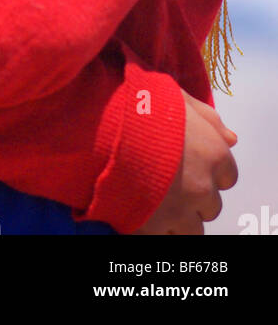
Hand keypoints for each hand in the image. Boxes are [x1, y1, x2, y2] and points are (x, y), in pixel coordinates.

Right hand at [132, 89, 237, 233]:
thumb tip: (232, 139)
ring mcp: (180, 211)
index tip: (190, 164)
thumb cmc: (141, 105)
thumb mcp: (176, 97)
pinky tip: (143, 212)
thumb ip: (207, 116)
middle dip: (195, 197)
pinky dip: (158, 229)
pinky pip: (165, 238)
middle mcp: (203, 187)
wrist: (104, 127)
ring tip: (156, 202)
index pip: (227, 176)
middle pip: (211, 206)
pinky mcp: (154, 227)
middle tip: (170, 182)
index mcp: (214, 154)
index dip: (208, 171)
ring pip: (192, 230)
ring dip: (179, 218)